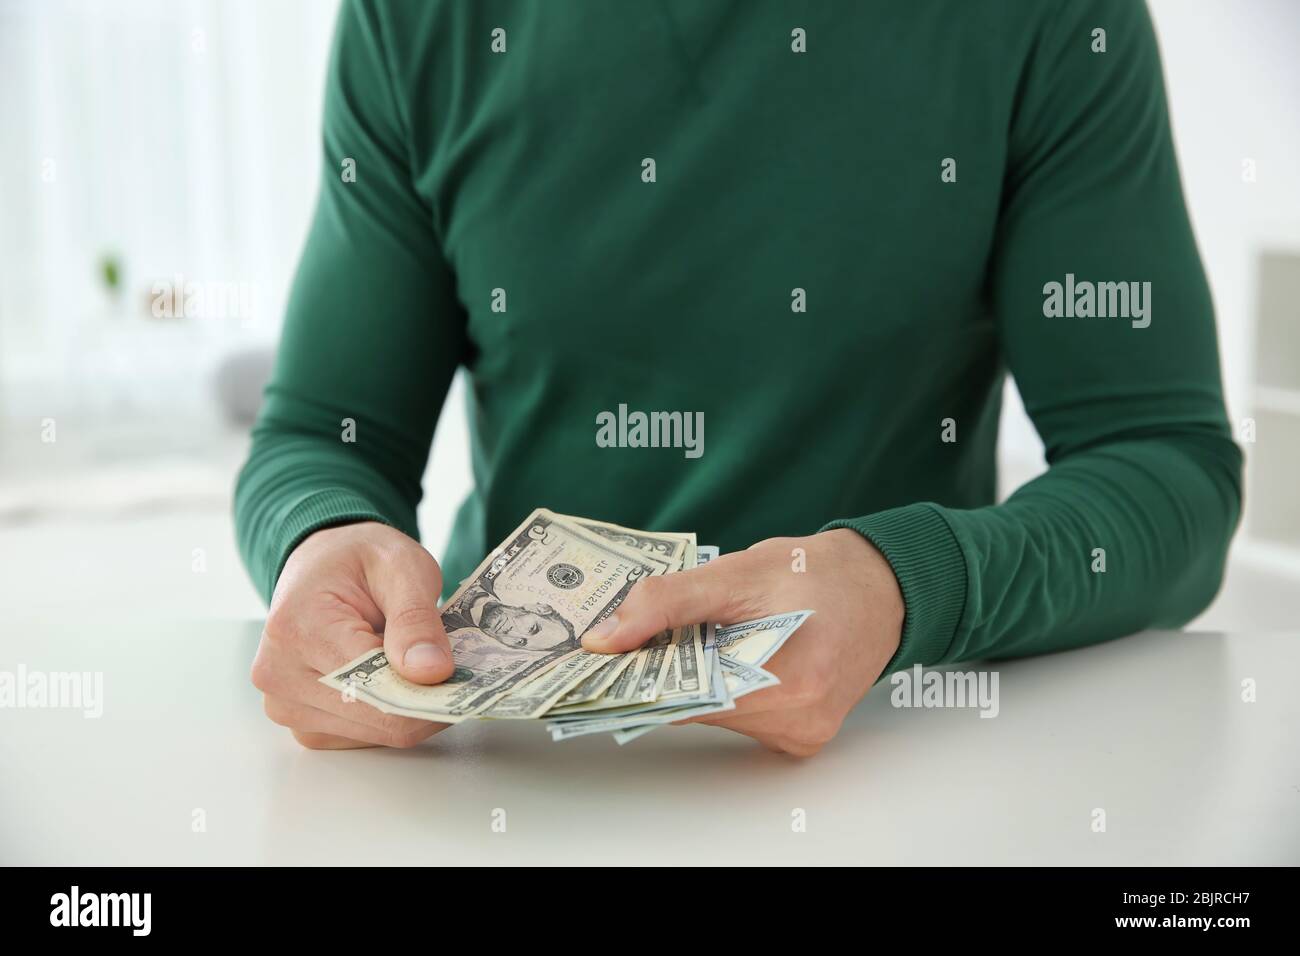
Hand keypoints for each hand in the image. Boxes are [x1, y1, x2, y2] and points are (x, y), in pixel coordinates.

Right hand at [250, 521, 454, 749]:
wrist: (324, 561)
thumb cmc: (359, 558)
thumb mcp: (401, 567)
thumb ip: (416, 619)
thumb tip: (431, 672)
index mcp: (298, 630)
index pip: (375, 690)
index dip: (432, 693)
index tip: (468, 678)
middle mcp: (280, 677)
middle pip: (378, 721)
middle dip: (425, 700)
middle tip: (453, 667)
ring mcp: (285, 705)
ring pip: (374, 735)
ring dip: (407, 707)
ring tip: (412, 661)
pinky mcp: (301, 722)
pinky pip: (362, 737)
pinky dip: (390, 714)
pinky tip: (394, 677)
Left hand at [581, 529, 903, 755]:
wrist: (884, 588)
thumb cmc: (818, 574)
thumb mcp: (738, 572)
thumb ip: (667, 602)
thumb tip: (605, 639)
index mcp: (785, 680)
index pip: (680, 696)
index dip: (634, 676)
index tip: (595, 662)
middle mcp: (795, 721)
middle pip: (694, 708)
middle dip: (661, 672)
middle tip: (627, 640)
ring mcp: (800, 734)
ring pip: (713, 713)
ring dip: (692, 677)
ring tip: (689, 635)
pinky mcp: (800, 736)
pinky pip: (738, 716)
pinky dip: (720, 686)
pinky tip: (725, 652)